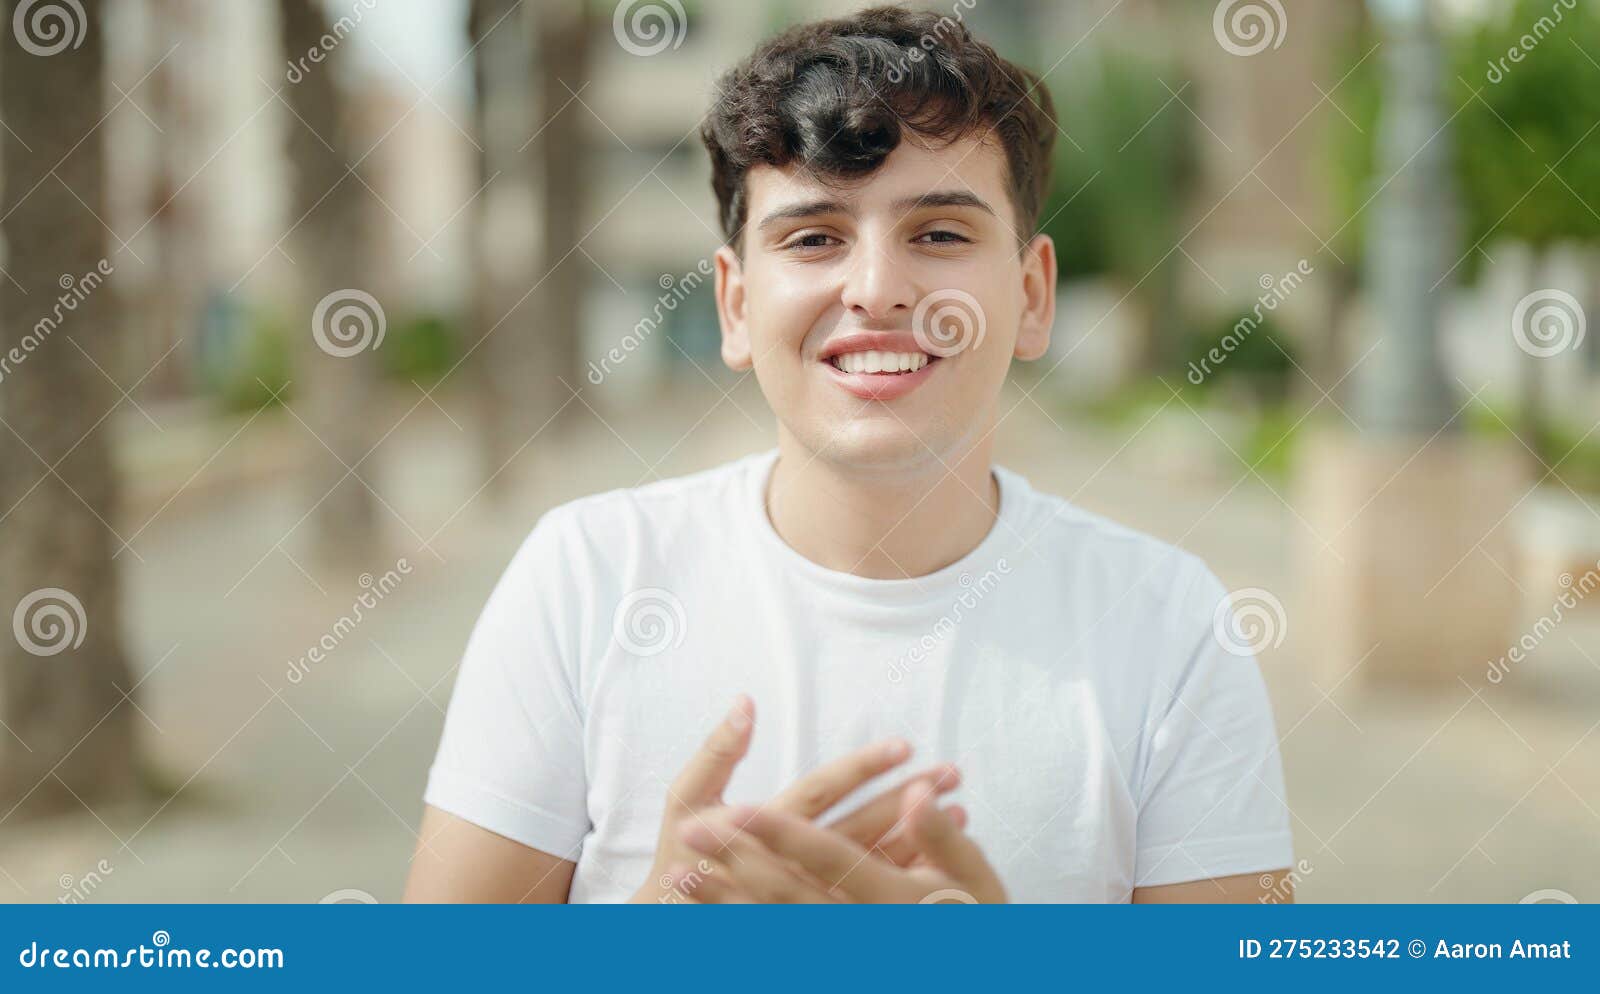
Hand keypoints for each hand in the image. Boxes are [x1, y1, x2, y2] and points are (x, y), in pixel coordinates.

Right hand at [631, 696, 961, 902]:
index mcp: (765, 825)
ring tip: (963, 810)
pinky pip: (870, 895)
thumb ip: (717, 752)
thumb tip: (746, 702)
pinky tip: (939, 857)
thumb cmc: (678, 856)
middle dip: (909, 798)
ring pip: (876, 865)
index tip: (905, 745)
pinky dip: (907, 872)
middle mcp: (794, 863)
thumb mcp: (686, 802)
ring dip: (921, 838)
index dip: (863, 768)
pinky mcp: (819, 913)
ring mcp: (811, 894)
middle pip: (863, 828)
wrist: (677, 925)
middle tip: (953, 771)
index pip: (823, 791)